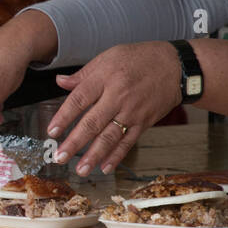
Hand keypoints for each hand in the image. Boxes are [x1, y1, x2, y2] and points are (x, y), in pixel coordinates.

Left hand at [47, 41, 180, 174]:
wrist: (177, 66)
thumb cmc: (140, 59)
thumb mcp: (108, 57)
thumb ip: (83, 74)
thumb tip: (59, 82)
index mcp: (105, 79)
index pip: (79, 100)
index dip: (64, 117)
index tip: (51, 131)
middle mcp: (118, 97)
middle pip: (93, 122)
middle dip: (75, 142)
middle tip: (59, 157)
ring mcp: (132, 112)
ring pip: (110, 137)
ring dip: (94, 155)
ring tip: (80, 170)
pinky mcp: (144, 122)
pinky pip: (128, 142)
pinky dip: (116, 156)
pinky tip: (104, 167)